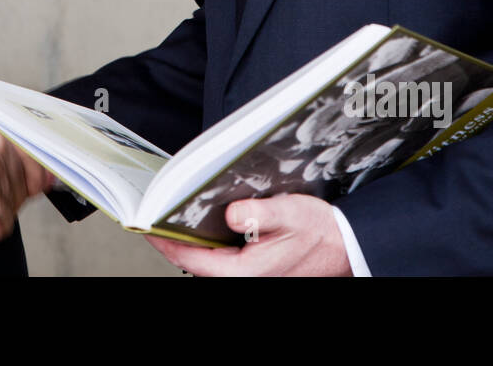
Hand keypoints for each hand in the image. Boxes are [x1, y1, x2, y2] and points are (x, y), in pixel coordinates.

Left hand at [144, 194, 353, 275]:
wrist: (346, 247)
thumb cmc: (320, 234)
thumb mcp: (289, 214)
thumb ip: (258, 213)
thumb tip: (229, 214)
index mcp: (245, 272)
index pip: (192, 259)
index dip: (166, 242)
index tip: (147, 227)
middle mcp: (244, 278)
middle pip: (195, 262)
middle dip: (174, 242)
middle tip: (153, 220)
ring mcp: (249, 276)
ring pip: (207, 262)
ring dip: (190, 244)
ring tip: (172, 221)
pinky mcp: (254, 271)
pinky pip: (221, 260)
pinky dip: (207, 246)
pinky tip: (204, 229)